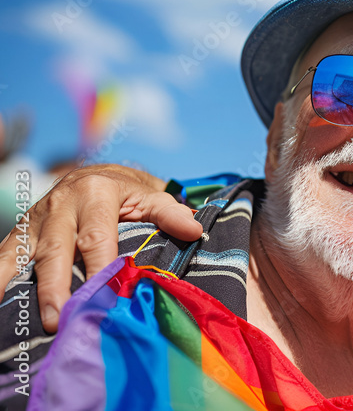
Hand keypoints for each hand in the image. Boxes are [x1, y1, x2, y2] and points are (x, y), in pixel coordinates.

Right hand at [0, 164, 201, 331]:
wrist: (92, 173)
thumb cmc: (126, 191)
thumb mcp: (150, 195)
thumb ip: (170, 212)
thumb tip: (194, 229)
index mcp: (94, 193)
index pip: (97, 237)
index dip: (99, 267)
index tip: (104, 295)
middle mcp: (60, 204)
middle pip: (56, 249)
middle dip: (56, 286)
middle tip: (61, 318)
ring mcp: (36, 219)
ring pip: (24, 254)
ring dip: (26, 288)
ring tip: (33, 320)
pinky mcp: (20, 231)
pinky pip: (4, 256)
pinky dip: (0, 278)